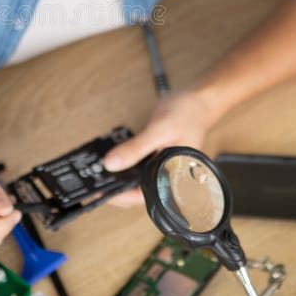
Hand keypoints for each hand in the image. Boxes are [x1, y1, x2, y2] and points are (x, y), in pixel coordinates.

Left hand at [102, 89, 216, 206]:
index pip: (143, 196)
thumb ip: (135, 148)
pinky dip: (126, 161)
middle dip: (116, 186)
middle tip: (94, 182)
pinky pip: (139, 165)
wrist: (201, 99)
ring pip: (137, 178)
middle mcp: (167, 175)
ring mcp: (162, 166)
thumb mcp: (160, 130)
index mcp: (173, 178)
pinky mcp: (157, 156)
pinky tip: (115, 155)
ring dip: (120, 175)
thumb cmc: (190, 113)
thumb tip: (111, 163)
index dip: (120, 196)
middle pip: (137, 190)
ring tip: (100, 171)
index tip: (100, 192)